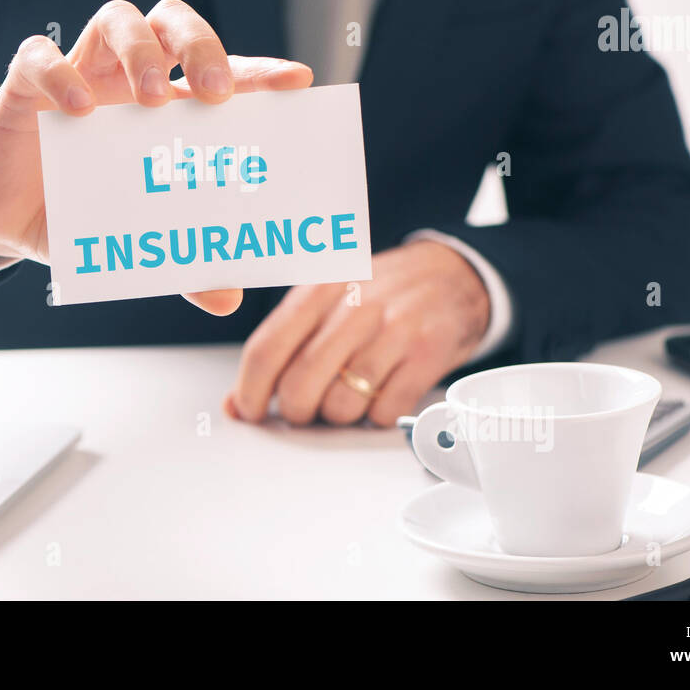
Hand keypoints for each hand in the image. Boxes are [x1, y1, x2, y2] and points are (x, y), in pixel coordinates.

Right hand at [0, 0, 312, 315]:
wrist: (1, 219)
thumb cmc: (78, 210)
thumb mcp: (130, 235)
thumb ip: (179, 260)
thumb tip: (228, 297)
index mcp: (166, 106)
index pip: (222, 72)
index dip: (260, 71)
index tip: (298, 82)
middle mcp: (126, 77)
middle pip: (171, 22)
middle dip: (201, 45)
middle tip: (214, 92)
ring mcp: (78, 73)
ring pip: (116, 18)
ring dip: (141, 49)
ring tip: (153, 97)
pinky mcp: (25, 86)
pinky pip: (39, 57)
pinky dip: (60, 73)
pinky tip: (78, 109)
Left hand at [225, 241, 490, 424]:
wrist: (452, 275)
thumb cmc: (378, 295)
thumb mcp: (323, 304)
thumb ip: (279, 348)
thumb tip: (236, 404)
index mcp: (317, 289)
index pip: (266, 350)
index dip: (250, 391)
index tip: (250, 411)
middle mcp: (353, 306)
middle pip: (299, 386)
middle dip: (297, 412)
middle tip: (307, 409)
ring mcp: (392, 329)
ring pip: (341, 405)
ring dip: (340, 415)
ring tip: (351, 394)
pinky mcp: (427, 353)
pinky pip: (386, 412)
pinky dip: (379, 415)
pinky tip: (383, 392)